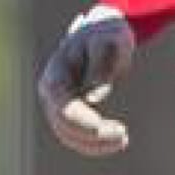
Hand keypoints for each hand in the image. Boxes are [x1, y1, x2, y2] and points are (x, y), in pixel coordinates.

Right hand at [37, 6, 138, 155]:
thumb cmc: (107, 34)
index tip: (104, 126)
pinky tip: (118, 141)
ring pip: (67, 135)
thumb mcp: (109, 41)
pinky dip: (94, 143)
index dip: (81, 121)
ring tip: (124, 139)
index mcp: (56, 71)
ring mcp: (57, 103)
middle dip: (91, 136)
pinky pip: (75, 135)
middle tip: (123, 135)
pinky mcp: (68, 111)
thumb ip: (101, 64)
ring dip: (94, 144)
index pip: (62, 105)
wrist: (103, 30)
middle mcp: (51, 91)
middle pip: (62, 124)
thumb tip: (94, 99)